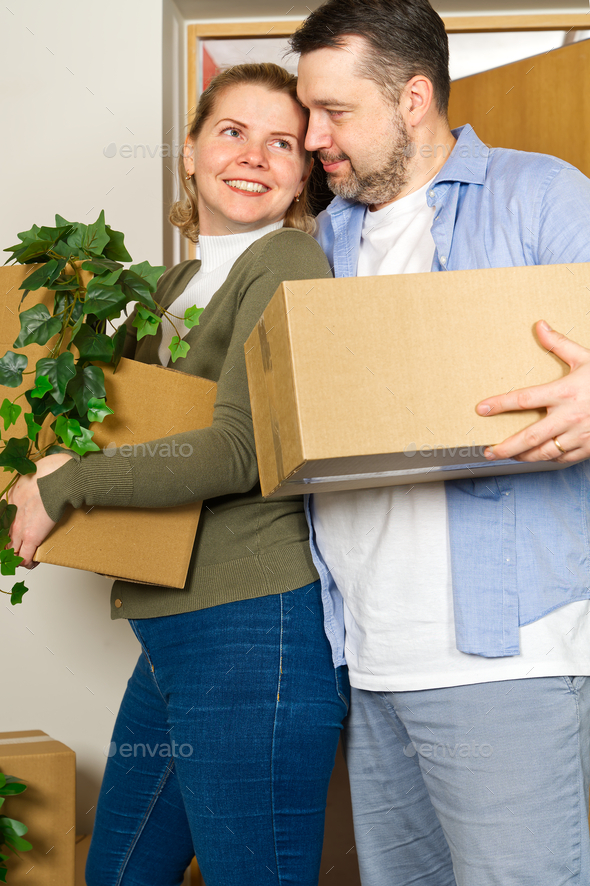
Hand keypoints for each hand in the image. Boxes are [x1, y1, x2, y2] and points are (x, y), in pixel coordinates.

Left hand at [7, 453, 73, 567]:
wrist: (59, 479)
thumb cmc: (48, 474)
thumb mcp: (28, 474)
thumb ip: (27, 484)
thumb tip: (37, 482)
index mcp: (8, 502)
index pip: (1, 524)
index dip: (4, 532)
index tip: (9, 534)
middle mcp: (10, 517)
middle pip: (2, 539)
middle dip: (7, 546)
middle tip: (14, 548)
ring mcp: (19, 528)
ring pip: (10, 550)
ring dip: (15, 556)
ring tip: (22, 558)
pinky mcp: (32, 537)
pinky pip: (25, 557)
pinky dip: (27, 563)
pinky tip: (31, 564)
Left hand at [476, 321, 589, 464]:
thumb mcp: (586, 358)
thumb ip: (559, 344)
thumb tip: (539, 326)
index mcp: (565, 392)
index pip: (524, 399)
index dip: (500, 405)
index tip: (481, 409)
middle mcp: (570, 416)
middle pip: (530, 436)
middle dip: (506, 447)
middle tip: (488, 450)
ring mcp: (580, 435)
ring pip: (545, 452)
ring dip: (523, 456)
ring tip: (508, 456)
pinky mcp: (588, 447)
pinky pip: (563, 458)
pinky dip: (547, 459)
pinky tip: (536, 456)